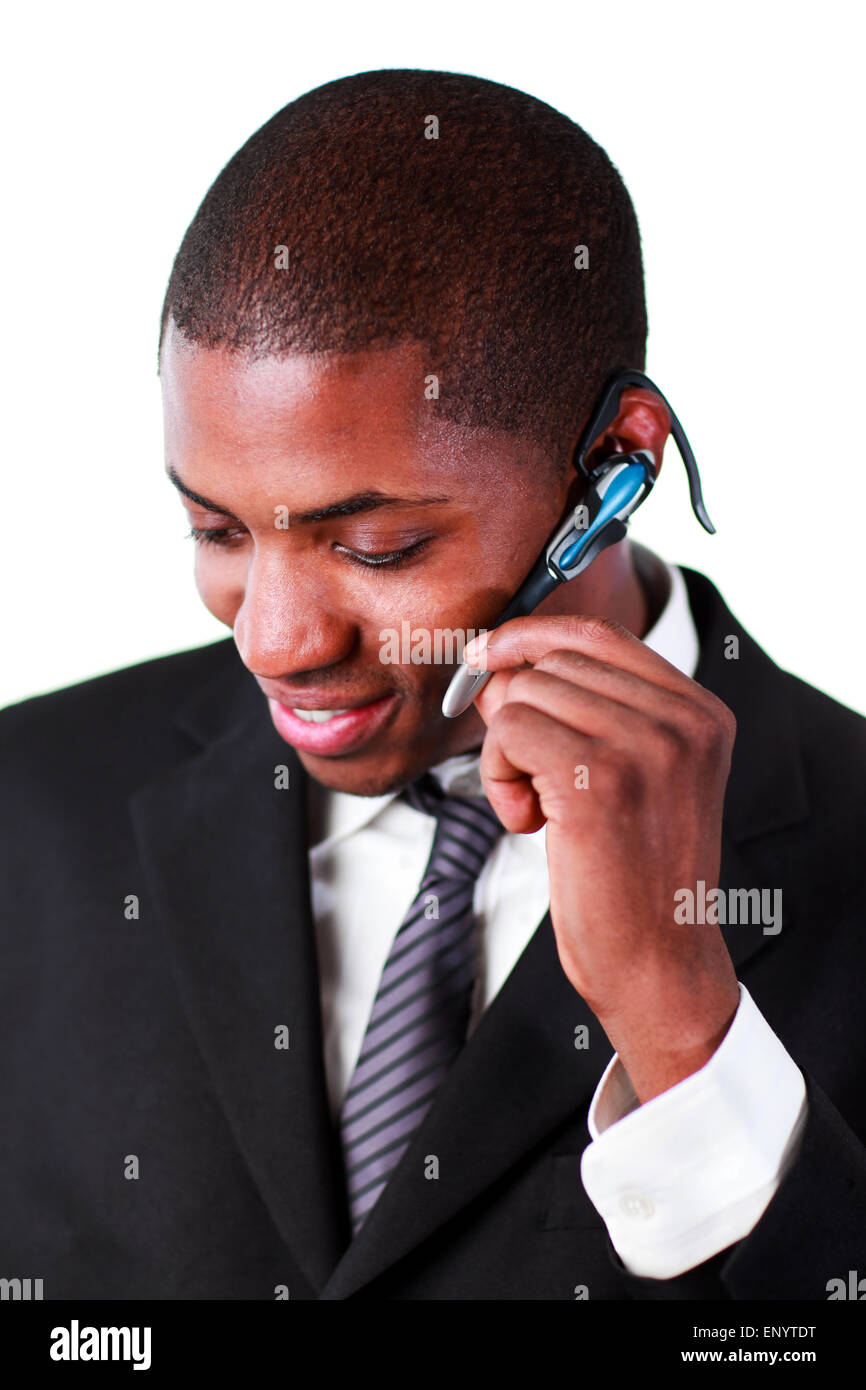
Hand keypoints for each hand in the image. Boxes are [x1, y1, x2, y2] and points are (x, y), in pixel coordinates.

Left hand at [464, 614, 739, 1102]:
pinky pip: (510, 732)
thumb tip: (494, 664)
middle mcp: (684, 720)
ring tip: (540, 810)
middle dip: (517, 716)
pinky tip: (529, 823)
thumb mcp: (625, 776)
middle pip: (553, 663)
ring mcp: (646, 745)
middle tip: (532, 782)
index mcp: (701, 713)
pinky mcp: (598, 778)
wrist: (657, 966)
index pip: (599, 635)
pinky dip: (498, 778)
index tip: (489, 659)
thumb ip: (575, 712)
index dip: (531, 637)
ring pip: (524, 696)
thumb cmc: (633, 879)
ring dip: (507, 755)